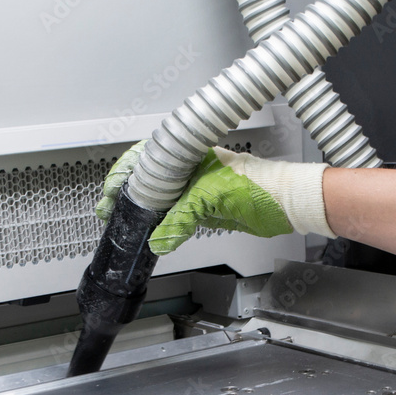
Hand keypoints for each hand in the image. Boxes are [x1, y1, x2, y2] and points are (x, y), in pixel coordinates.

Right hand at [96, 141, 334, 255]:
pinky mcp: (206, 207)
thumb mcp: (211, 199)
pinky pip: (176, 214)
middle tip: (108, 209)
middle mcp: (192, 169)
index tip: (109, 192)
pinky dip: (161, 223)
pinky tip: (152, 230)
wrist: (286, 204)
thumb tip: (158, 238)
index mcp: (191, 156)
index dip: (124, 174)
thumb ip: (180, 218)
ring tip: (123, 220)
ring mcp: (198, 188)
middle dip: (126, 192)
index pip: (146, 158)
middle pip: (149, 178)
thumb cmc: (261, 188)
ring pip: (162, 197)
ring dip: (142, 209)